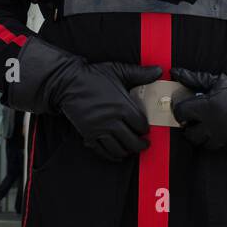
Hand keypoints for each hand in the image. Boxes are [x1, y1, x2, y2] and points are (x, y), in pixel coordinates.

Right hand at [8, 38, 160, 161]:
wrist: (68, 83)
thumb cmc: (93, 77)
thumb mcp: (118, 71)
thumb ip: (139, 74)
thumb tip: (158, 71)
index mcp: (122, 106)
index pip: (140, 124)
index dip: (145, 129)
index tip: (145, 129)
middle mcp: (112, 120)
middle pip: (132, 141)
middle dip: (140, 144)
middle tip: (144, 144)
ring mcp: (100, 129)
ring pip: (118, 149)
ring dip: (127, 151)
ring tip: (131, 149)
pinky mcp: (89, 134)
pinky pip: (103, 151)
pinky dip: (111, 155)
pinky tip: (116, 154)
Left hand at [172, 51, 226, 150]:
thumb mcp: (217, 81)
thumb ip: (194, 79)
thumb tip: (175, 72)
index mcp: (206, 107)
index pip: (180, 114)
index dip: (180, 110)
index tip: (184, 108)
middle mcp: (212, 124)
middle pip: (189, 134)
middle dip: (189, 127)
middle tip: (194, 120)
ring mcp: (223, 136)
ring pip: (202, 144)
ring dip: (202, 136)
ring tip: (207, 126)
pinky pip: (219, 147)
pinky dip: (218, 141)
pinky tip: (221, 130)